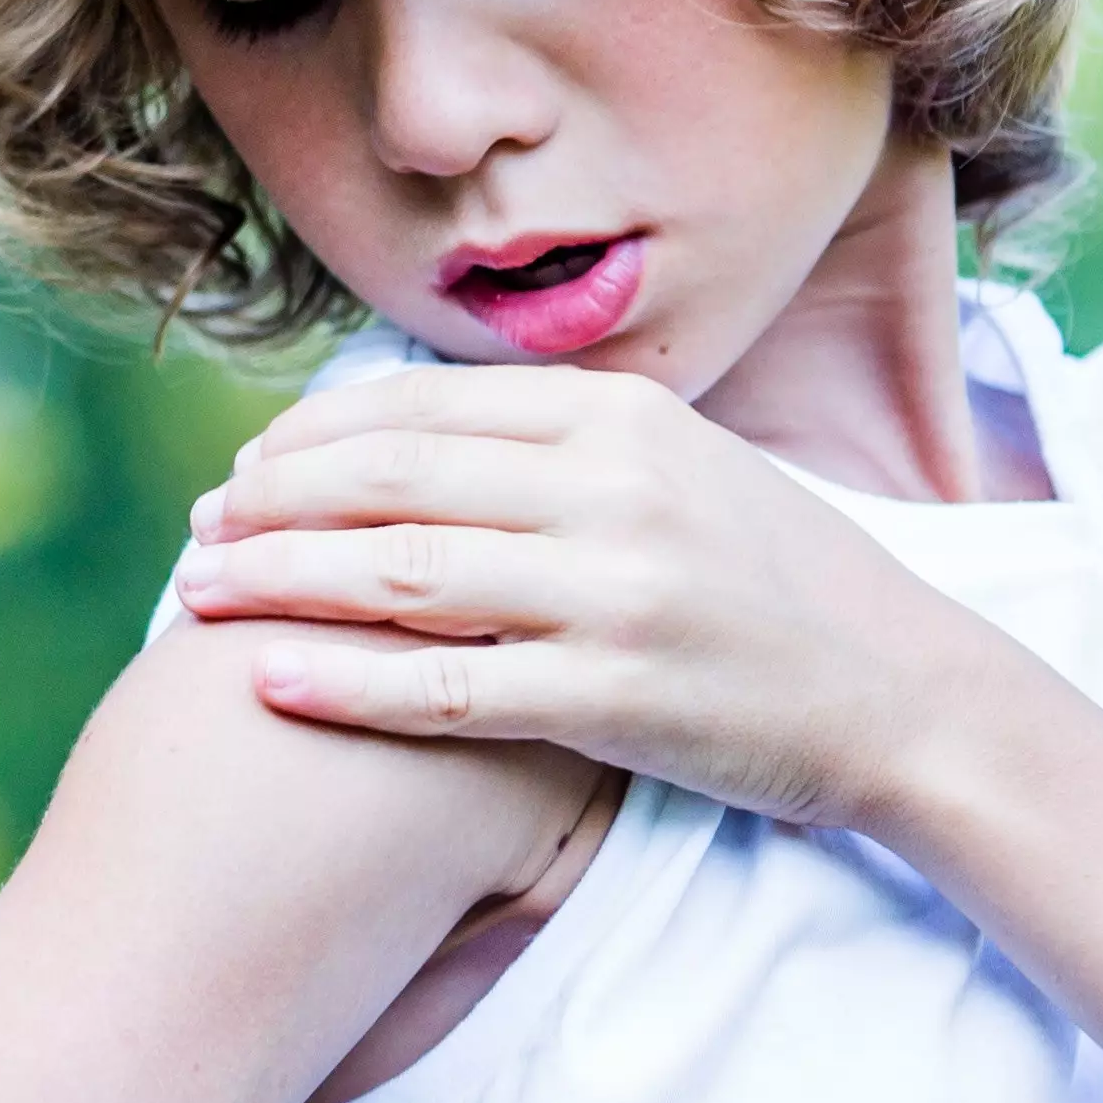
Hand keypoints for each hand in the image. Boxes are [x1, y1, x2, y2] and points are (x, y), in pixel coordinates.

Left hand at [171, 365, 983, 829]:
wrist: (906, 695)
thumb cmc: (784, 588)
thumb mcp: (689, 471)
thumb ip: (571, 446)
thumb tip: (428, 436)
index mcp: (624, 417)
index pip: (426, 406)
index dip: (315, 434)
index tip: (248, 466)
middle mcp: (613, 488)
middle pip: (392, 477)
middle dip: (273, 500)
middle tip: (201, 527)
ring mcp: (613, 591)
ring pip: (399, 573)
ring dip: (278, 579)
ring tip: (195, 594)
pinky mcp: (611, 695)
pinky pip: (444, 689)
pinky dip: (342, 683)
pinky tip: (265, 681)